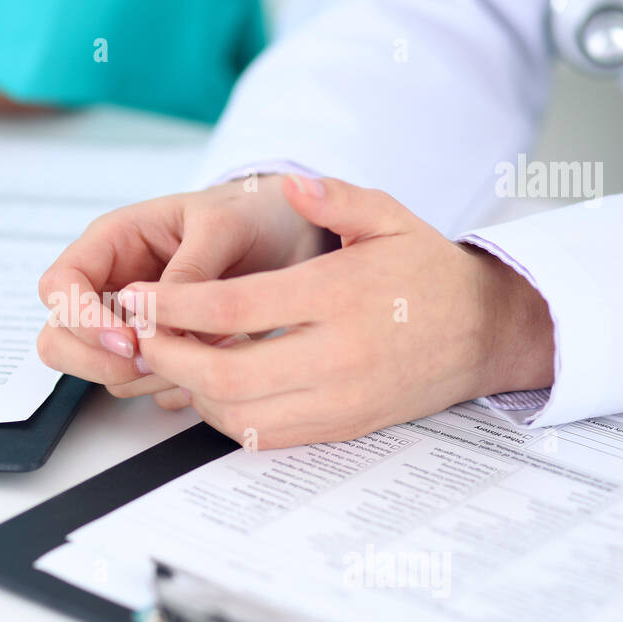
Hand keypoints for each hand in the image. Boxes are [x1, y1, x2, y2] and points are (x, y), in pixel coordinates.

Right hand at [36, 175, 327, 403]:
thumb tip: (156, 319)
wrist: (292, 233)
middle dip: (96, 358)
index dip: (80, 317)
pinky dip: (165, 386)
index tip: (127, 339)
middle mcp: (112, 282)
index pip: (60, 284)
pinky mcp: (156, 349)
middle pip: (60, 335)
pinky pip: (138, 382)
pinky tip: (206, 367)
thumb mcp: (223, 226)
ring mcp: (129, 320)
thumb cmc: (251, 213)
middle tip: (147, 361)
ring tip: (198, 355)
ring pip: (98, 367)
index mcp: (114, 241)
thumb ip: (189, 270)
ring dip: (139, 375)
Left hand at [125, 176, 554, 447]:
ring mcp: (340, 399)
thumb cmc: (429, 274)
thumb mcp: (390, 216)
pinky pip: (266, 435)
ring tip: (169, 358)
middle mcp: (338, 355)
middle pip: (228, 373)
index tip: (135, 299)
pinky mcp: (341, 428)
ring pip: (241, 414)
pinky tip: (211, 387)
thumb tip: (288, 186)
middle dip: (168, 357)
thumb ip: (335, 198)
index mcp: (341, 295)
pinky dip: (226, 416)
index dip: (174, 306)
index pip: (237, 306)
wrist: (487, 334)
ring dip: (191, 390)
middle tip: (135, 337)